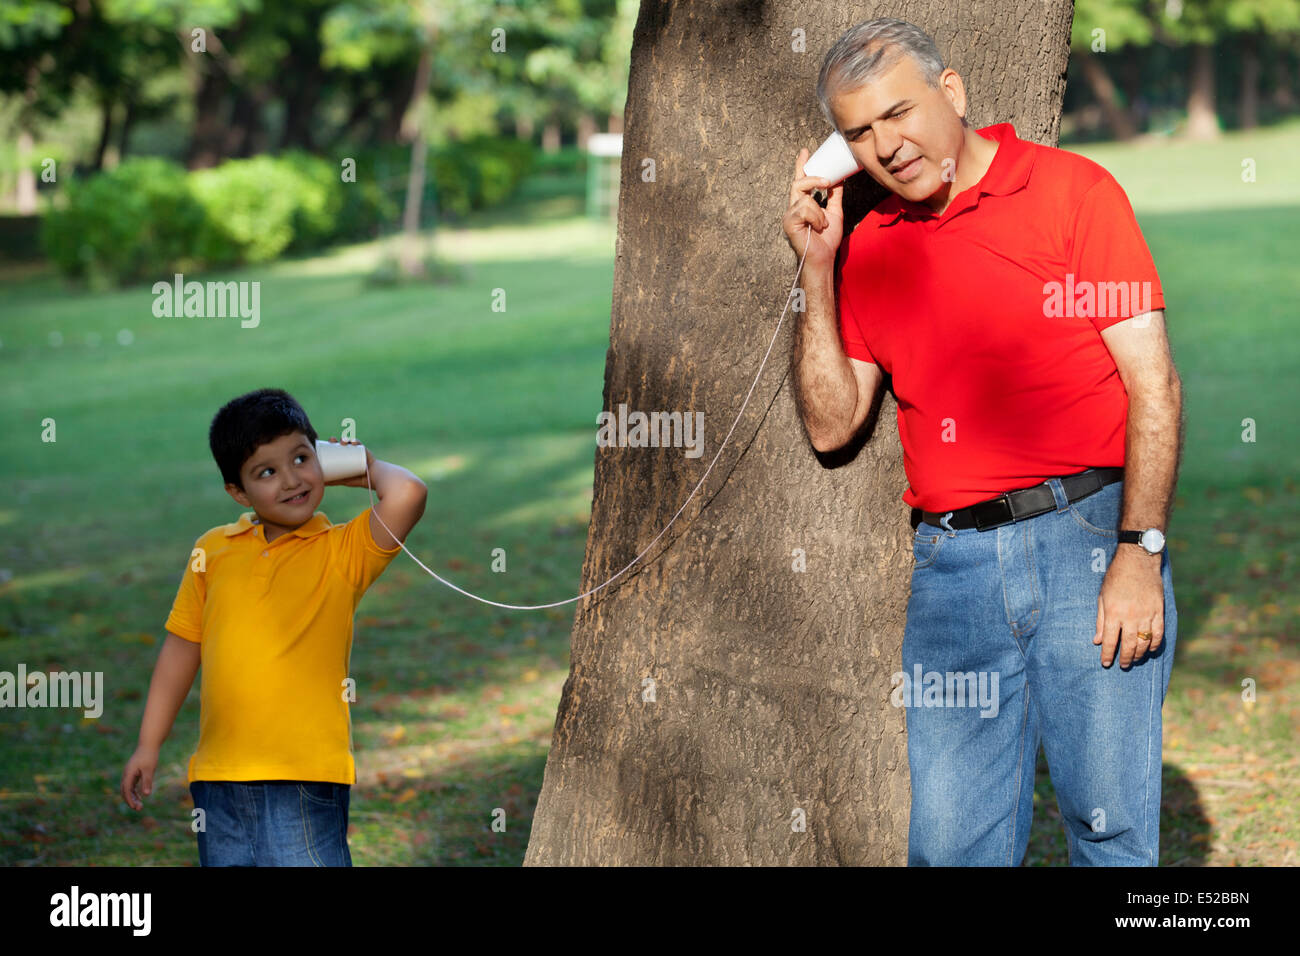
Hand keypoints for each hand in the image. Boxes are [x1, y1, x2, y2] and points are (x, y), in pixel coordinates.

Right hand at [120, 745, 158, 809]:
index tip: (135, 807)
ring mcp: (129, 773)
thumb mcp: (149, 769)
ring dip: (132, 797)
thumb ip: (147, 782)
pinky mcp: (133, 773)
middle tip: (138, 809)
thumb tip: (146, 795)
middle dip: (130, 800)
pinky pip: (131, 785)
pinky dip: (134, 792)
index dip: (130, 799)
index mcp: (128, 773)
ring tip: (140, 806)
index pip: (127, 790)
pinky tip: (141, 797)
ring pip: (128, 789)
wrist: (149, 744)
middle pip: (125, 791)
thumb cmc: (149, 756)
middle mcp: (126, 774)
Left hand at [322, 436, 375, 487]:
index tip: (325, 442)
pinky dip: (356, 442)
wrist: (372, 479)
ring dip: (345, 439)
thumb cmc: (359, 479)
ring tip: (342, 442)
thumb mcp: (344, 480)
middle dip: (336, 439)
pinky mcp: (365, 451)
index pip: (335, 447)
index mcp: (344, 456)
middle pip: (341, 443)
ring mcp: (358, 450)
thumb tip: (322, 484)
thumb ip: (334, 482)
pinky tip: (352, 442)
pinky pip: (360, 444)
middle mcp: (351, 451)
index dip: (330, 443)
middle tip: (332, 440)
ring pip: (349, 442)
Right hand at [781, 147, 843, 271]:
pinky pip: (805, 209)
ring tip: (822, 225)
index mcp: (802, 204)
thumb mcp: (835, 212)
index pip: (800, 181)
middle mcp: (793, 208)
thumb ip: (835, 196)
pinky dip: (816, 218)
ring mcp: (789, 215)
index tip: (805, 151)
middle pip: (799, 183)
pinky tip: (817, 228)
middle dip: (813, 180)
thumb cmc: (827, 240)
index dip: (801, 166)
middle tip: (827, 182)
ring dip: (819, 212)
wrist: (823, 257)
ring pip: (805, 198)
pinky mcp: (789, 222)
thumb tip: (839, 179)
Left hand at [1093, 547, 1164, 667]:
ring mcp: (1147, 614)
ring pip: (1145, 642)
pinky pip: (1159, 633)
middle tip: (1123, 665)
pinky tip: (1151, 650)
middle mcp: (1130, 616)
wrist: (1138, 561)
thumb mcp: (1102, 597)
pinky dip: (1155, 644)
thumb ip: (1101, 620)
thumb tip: (1097, 641)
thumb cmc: (1116, 578)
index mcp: (1114, 613)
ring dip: (1140, 654)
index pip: (1110, 640)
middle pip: (1129, 645)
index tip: (1106, 663)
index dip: (1108, 654)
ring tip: (1135, 659)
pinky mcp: (1159, 611)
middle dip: (1125, 658)